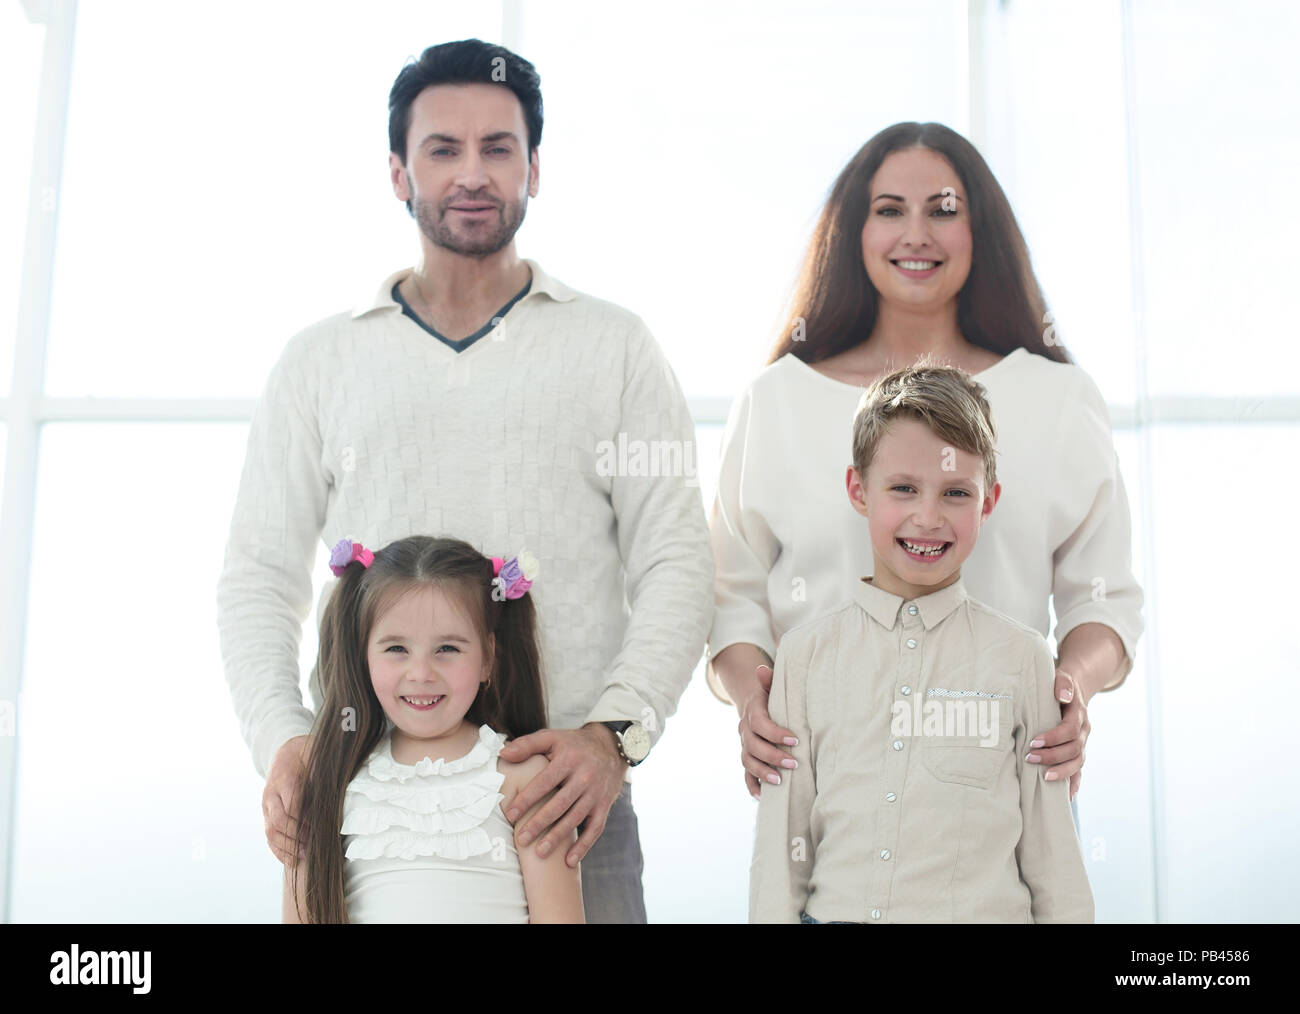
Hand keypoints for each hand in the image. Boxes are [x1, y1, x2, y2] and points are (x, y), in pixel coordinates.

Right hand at [264, 734, 310, 864]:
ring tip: (302, 859)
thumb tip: (335, 802)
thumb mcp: (318, 760)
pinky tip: (291, 861)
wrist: (290, 753)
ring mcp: (267, 806)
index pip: (291, 805)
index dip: (303, 822)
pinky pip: (269, 836)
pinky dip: (279, 850)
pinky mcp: (267, 815)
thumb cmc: (310, 757)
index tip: (318, 832)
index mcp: (285, 778)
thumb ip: (323, 779)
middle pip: (278, 822)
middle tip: (311, 850)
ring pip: (270, 831)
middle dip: (294, 838)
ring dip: (286, 848)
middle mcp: (271, 794)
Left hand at [497, 725, 625, 867]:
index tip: (511, 814)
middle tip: (521, 839)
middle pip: (560, 804)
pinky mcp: (605, 805)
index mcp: (569, 760)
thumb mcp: (552, 738)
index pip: (545, 782)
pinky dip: (584, 846)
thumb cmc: (574, 745)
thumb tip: (503, 754)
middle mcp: (585, 777)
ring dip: (558, 837)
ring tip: (539, 853)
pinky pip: (595, 829)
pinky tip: (569, 861)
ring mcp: (596, 793)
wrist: (610, 747)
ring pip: (575, 818)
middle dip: (540, 823)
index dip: (527, 798)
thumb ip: (527, 745)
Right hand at [738, 664, 797, 800]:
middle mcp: (745, 730)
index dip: (775, 733)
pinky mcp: (747, 758)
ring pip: (748, 761)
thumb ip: (769, 680)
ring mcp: (744, 745)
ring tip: (780, 781)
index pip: (761, 725)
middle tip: (794, 763)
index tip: (795, 739)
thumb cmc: (770, 696)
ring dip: (762, 772)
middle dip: (773, 756)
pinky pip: (745, 774)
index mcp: (753, 712)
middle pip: (753, 746)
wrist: (753, 705)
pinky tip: (762, 796)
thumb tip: (762, 670)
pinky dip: (752, 785)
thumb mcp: (770, 686)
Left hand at [1025, 669, 1089, 801]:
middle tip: (1030, 758)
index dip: (1054, 737)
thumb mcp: (1062, 678)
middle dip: (1053, 756)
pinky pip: (1079, 770)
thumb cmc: (1060, 685)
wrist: (1073, 689)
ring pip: (1078, 762)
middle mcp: (1084, 731)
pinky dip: (1074, 783)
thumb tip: (1063, 696)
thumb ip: (1062, 684)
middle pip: (1074, 749)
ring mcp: (1083, 743)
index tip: (1034, 742)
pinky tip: (1066, 797)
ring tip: (1044, 778)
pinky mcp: (1078, 751)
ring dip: (1062, 772)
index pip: (1070, 730)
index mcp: (1079, 714)